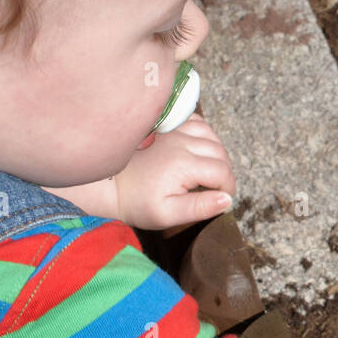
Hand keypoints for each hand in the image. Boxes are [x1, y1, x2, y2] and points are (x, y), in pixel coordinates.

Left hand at [113, 114, 236, 229]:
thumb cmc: (137, 203)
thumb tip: (227, 199)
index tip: (219, 199)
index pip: (223, 173)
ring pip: (212, 137)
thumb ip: (199, 208)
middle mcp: (181, 142)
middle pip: (221, 154)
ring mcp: (174, 130)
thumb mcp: (167, 214)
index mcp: (183, 165)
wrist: (109, 185)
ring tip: (207, 171)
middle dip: (224, 173)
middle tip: (213, 188)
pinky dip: (205, 136)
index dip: (227, 188)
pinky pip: (198, 123)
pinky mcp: (168, 125)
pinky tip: (198, 150)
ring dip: (216, 153)